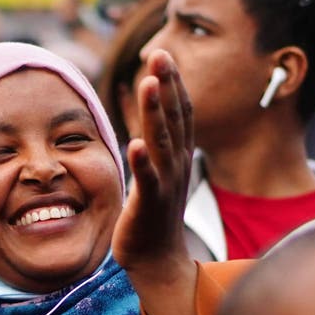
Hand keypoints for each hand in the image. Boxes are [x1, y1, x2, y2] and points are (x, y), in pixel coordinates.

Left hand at [112, 50, 192, 272]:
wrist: (157, 261)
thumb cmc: (152, 215)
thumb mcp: (155, 173)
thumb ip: (152, 145)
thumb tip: (143, 120)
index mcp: (177, 156)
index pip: (179, 111)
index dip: (172, 82)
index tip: (161, 53)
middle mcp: (177, 165)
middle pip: (174, 117)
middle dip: (167, 84)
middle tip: (160, 52)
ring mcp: (166, 183)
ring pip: (162, 141)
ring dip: (155, 111)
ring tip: (150, 82)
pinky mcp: (150, 204)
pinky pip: (147, 180)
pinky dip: (143, 161)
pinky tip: (135, 143)